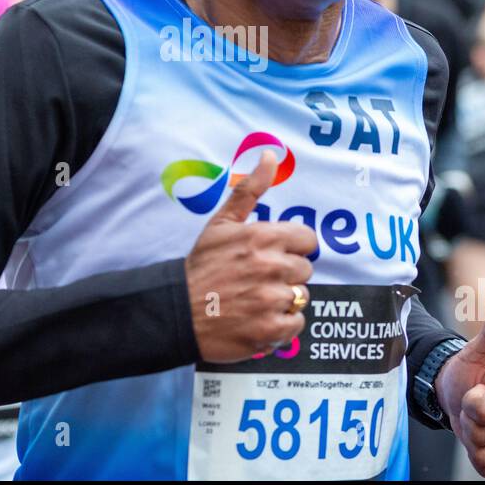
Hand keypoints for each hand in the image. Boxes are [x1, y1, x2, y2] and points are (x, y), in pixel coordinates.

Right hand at [185, 152, 316, 362]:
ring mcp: (271, 300)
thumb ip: (250, 189)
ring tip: (256, 300)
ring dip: (282, 300)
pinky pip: (295, 324)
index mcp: (263, 237)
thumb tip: (269, 155)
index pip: (307, 240)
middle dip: (285, 275)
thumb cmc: (202, 266)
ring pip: (300, 297)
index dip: (292, 248)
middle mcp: (271, 267)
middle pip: (304, 270)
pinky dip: (280, 325)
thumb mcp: (221, 223)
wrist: (177, 311)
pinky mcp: (270, 330)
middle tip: (258, 280)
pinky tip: (259, 319)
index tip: (273, 255)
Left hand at [435, 288, 484, 477]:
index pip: (482, 411)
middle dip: (468, 421)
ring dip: (472, 440)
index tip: (475, 390)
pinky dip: (481, 459)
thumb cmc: (469, 372)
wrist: (462, 396)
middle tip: (473, 406)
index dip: (468, 403)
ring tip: (478, 421)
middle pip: (483, 434)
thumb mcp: (476, 350)